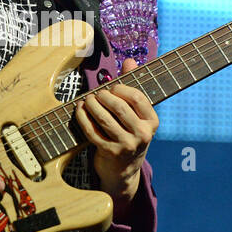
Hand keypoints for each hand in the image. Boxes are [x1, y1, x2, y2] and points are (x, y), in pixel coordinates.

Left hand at [75, 58, 158, 208]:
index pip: (137, 97)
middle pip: (119, 106)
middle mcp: (142, 135)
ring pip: (104, 118)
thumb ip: (132, 87)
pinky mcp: (109, 152)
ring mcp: (126, 145)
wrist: (124, 171)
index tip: (112, 87)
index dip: (121, 88)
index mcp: (152, 122)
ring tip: (87, 99)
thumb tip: (129, 60)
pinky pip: (92, 130)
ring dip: (91, 105)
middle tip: (96, 93)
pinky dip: (82, 118)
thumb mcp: (136, 115)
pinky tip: (79, 110)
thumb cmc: (129, 134)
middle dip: (103, 96)